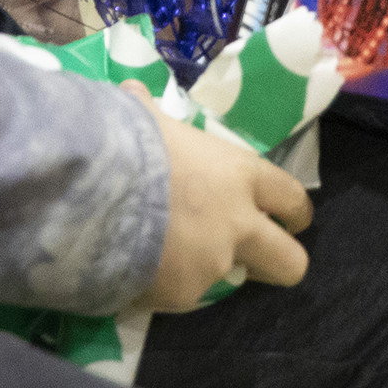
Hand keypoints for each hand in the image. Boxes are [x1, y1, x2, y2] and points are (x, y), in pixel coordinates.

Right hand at [128, 81, 312, 310]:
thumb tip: (132, 93)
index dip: (293, 211)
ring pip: (230, 280)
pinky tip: (134, 266)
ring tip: (169, 256)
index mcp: (240, 175)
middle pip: (290, 261)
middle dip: (281, 261)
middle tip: (257, 258)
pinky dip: (164, 285)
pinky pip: (181, 293)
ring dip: (210, 270)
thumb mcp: (146, 118)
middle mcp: (239, 224)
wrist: (93, 192)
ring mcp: (214, 263)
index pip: (291, 197)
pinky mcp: (184, 294)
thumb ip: (150, 113)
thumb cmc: (127, 142)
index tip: (290, 219)